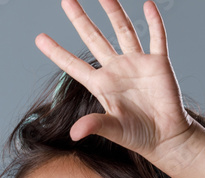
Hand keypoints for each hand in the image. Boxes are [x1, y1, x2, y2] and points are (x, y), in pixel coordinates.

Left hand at [35, 0, 196, 163]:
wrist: (165, 137)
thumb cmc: (137, 135)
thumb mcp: (113, 130)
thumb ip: (95, 126)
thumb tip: (75, 133)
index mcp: (101, 85)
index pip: (73, 65)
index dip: (57, 52)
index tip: (39, 38)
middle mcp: (116, 69)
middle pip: (94, 38)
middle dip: (80, 19)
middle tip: (66, 0)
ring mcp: (137, 63)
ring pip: (123, 30)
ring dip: (113, 11)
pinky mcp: (158, 63)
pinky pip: (156, 38)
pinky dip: (154, 21)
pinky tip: (147, 5)